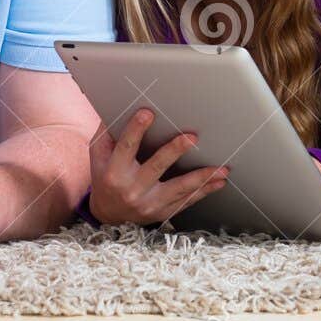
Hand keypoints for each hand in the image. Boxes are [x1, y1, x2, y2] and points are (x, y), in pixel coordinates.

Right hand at [87, 108, 228, 225]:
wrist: (109, 215)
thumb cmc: (105, 177)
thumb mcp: (99, 156)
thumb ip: (107, 133)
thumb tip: (119, 105)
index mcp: (115, 172)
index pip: (126, 148)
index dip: (136, 130)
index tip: (148, 113)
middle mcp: (132, 189)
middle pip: (156, 167)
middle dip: (174, 151)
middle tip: (192, 137)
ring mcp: (149, 203)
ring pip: (179, 189)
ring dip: (201, 177)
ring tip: (221, 168)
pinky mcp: (162, 212)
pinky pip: (186, 201)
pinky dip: (204, 191)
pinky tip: (219, 181)